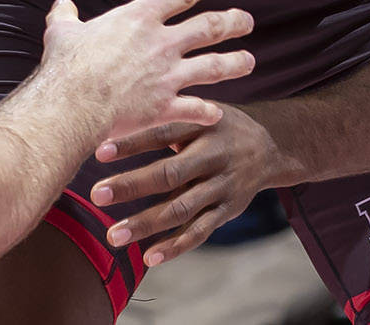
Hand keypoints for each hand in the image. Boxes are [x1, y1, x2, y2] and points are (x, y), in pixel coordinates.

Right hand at [40, 0, 255, 142]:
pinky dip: (207, 112)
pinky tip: (216, 113)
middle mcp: (161, 43)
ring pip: (213, 66)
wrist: (73, 104)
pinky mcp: (165, 107)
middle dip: (232, 22)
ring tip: (249, 62)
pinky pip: (195, 109)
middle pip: (209, 27)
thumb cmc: (65, 66)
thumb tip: (61, 5)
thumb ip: (65, 16)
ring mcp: (167, 76)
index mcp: (138, 18)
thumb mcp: (61, 31)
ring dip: (235, 63)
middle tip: (246, 21)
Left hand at [88, 103, 270, 266]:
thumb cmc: (219, 126)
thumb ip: (168, 119)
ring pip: (181, 209)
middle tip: (96, 195)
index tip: (98, 152)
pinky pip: (200, 232)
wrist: (272, 147)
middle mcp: (214, 157)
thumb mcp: (200, 112)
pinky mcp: (227, 211)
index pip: (162, 134)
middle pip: (169, 174)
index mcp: (202, 127)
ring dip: (146, 224)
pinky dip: (175, 246)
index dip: (132, 143)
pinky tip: (149, 257)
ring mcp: (222, 187)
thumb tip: (115, 119)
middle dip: (132, 186)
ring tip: (113, 236)